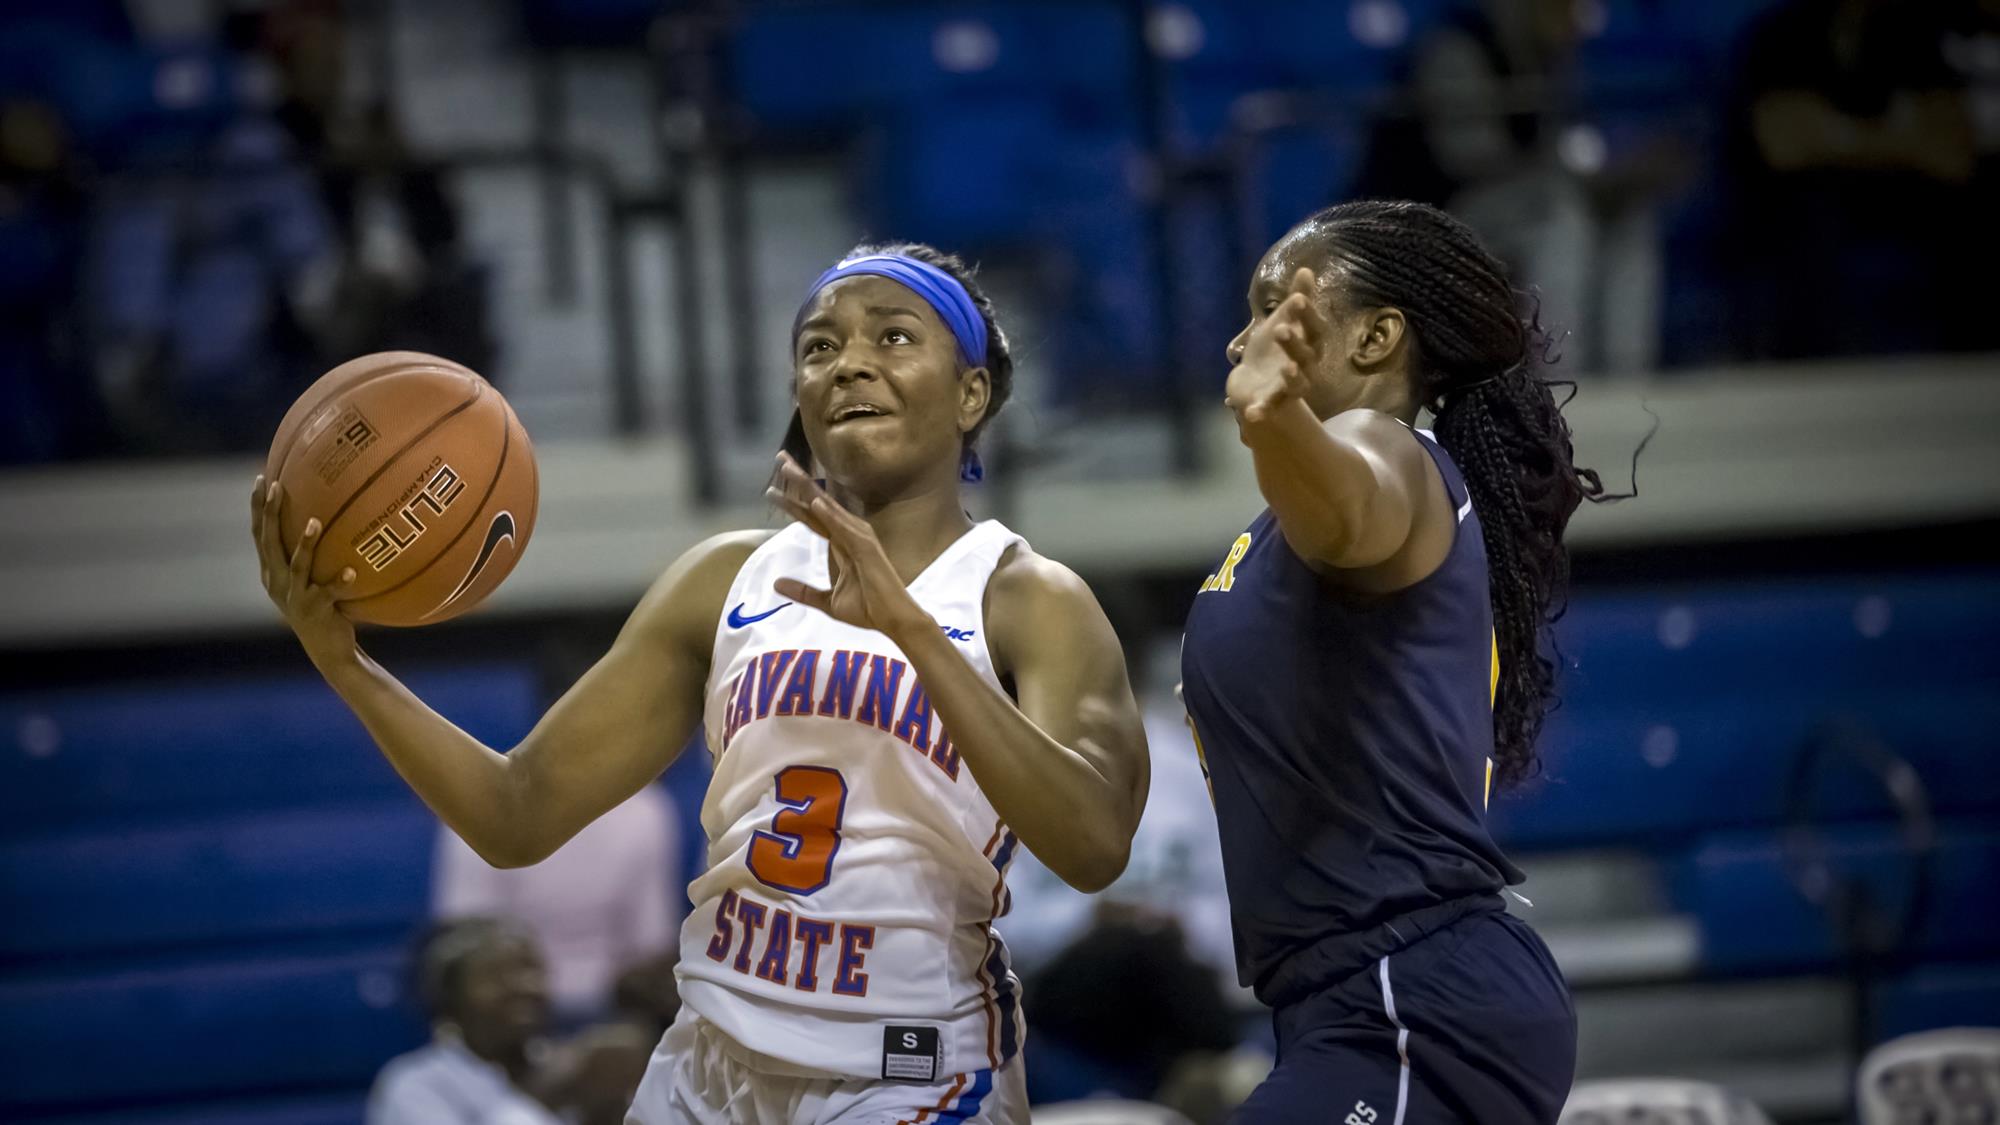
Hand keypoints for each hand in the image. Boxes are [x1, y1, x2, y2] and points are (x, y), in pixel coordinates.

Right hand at [250, 475, 358, 668]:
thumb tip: (327, 513)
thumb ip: (310, 553)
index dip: (257, 507)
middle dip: (270, 513)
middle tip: (277, 487)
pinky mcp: (316, 611)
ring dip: (306, 543)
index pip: (260, 534)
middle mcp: (277, 582)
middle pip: (269, 542)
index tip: (261, 478)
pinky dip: (339, 581)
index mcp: (272, 572)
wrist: (327, 649)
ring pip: (298, 565)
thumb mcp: (310, 578)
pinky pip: (330, 592)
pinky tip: (352, 571)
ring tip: (316, 522)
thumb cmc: (323, 605)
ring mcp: (294, 597)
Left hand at [765, 453, 934, 640]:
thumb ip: (804, 592)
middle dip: (799, 481)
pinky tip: (814, 501)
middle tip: (780, 459)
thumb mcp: (828, 602)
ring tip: (789, 471)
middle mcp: (850, 533)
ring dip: (809, 488)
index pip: (813, 517)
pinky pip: (844, 528)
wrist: (892, 621)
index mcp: (842, 543)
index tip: (772, 489)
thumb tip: (777, 585)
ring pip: (829, 508)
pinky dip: (830, 514)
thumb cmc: (868, 609)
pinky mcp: (867, 549)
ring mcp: (859, 538)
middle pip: (819, 503)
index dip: (793, 501)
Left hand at [1225, 267, 1326, 425]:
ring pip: (1296, 385)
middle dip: (1294, 342)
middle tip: (1281, 329)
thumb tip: (1305, 270)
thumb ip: (1297, 298)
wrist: (1254, 378)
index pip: (1314, 329)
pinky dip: (1262, 411)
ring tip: (1287, 369)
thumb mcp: (1282, 319)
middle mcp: (1304, 367)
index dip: (1308, 315)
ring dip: (1292, 378)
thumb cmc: (1273, 347)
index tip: (1298, 299)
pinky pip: (1270, 408)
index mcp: (1308, 344)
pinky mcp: (1271, 403)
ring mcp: (1289, 387)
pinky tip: (1251, 415)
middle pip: (1305, 356)